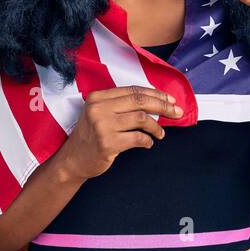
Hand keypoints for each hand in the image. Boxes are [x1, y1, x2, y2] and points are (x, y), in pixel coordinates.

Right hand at [55, 85, 182, 180]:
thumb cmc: (92, 136)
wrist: (72, 160)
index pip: (134, 90)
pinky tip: (148, 143)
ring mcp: (102, 126)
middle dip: (163, 106)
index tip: (170, 100)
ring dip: (156, 127)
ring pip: (141, 119)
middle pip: (140, 101)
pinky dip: (148, 141)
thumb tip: (158, 103)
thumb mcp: (101, 114)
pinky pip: (137, 138)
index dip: (156, 94)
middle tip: (177, 113)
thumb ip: (122, 106)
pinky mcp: (107, 143)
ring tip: (160, 134)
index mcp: (98, 97)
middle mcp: (98, 108)